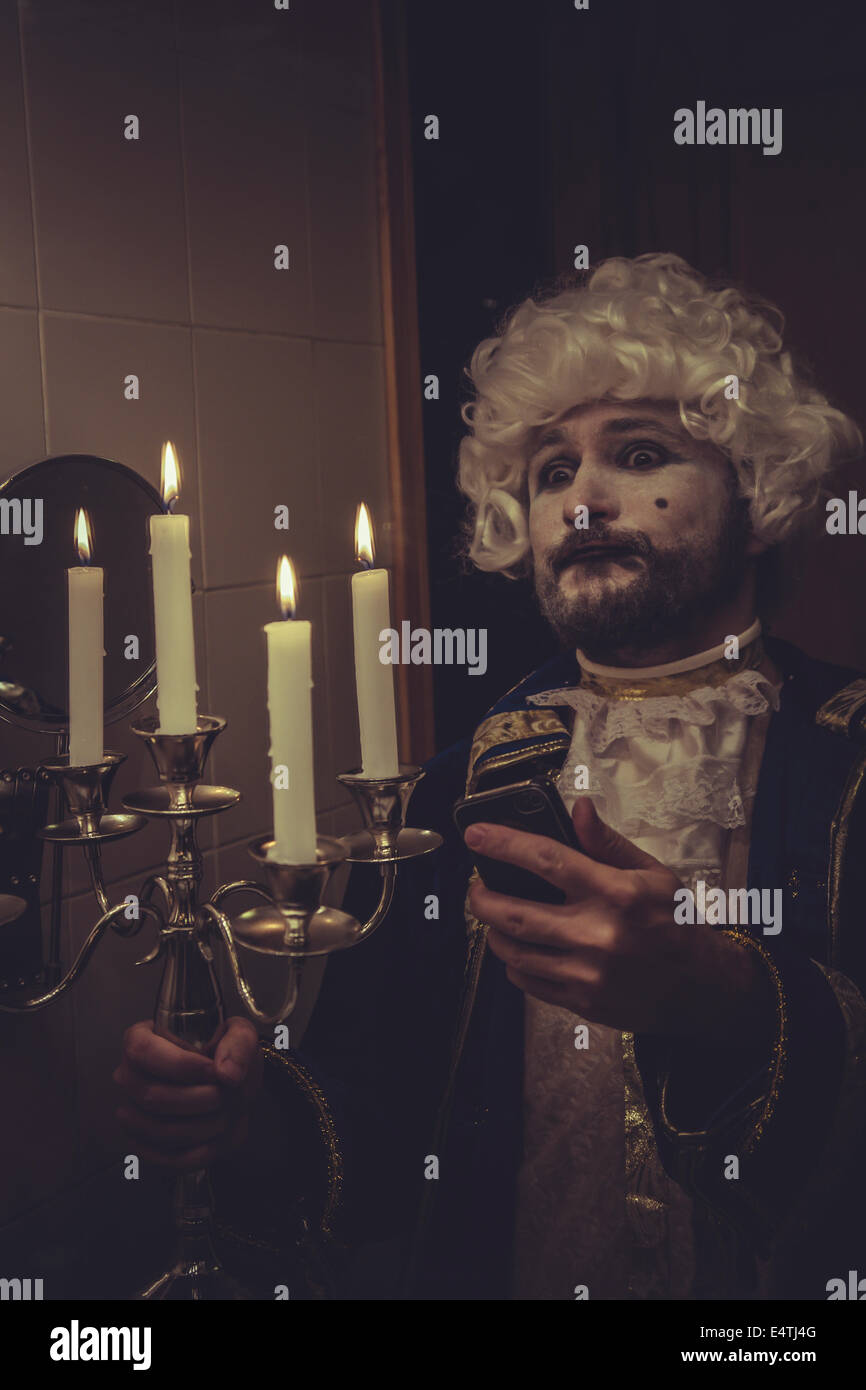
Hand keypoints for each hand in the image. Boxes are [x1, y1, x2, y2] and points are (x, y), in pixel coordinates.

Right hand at [113, 1016, 263, 1170]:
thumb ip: (238, 1045)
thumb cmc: (226, 1055)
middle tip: (228, 1095)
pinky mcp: (143, 1144)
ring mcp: (131, 1111)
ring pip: (158, 1130)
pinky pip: (163, 1158)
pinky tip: (215, 1138)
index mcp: (141, 1038)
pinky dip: (197, 1153)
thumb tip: (227, 1074)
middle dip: (201, 1100)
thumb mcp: (240, 1035)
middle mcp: (128, 1075)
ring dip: (203, 1127)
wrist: (231, 1085)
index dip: (181, 1065)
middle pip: (152, 1097)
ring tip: (226, 1114)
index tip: (214, 1073)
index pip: (142, 1052)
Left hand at [465, 797, 774, 1047]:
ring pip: (514, 952)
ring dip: (494, 930)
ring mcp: (587, 973)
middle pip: (514, 913)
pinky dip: (515, 963)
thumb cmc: (677, 924)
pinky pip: (528, 982)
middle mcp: (597, 934)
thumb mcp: (652, 873)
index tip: (476, 835)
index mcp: (616, 893)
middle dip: (482, 897)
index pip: (546, 860)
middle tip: (477, 885)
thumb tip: (577, 808)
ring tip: (496, 915)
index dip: (504, 844)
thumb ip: (607, 843)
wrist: (703, 987)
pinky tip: (522, 948)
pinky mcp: (582, 1003)